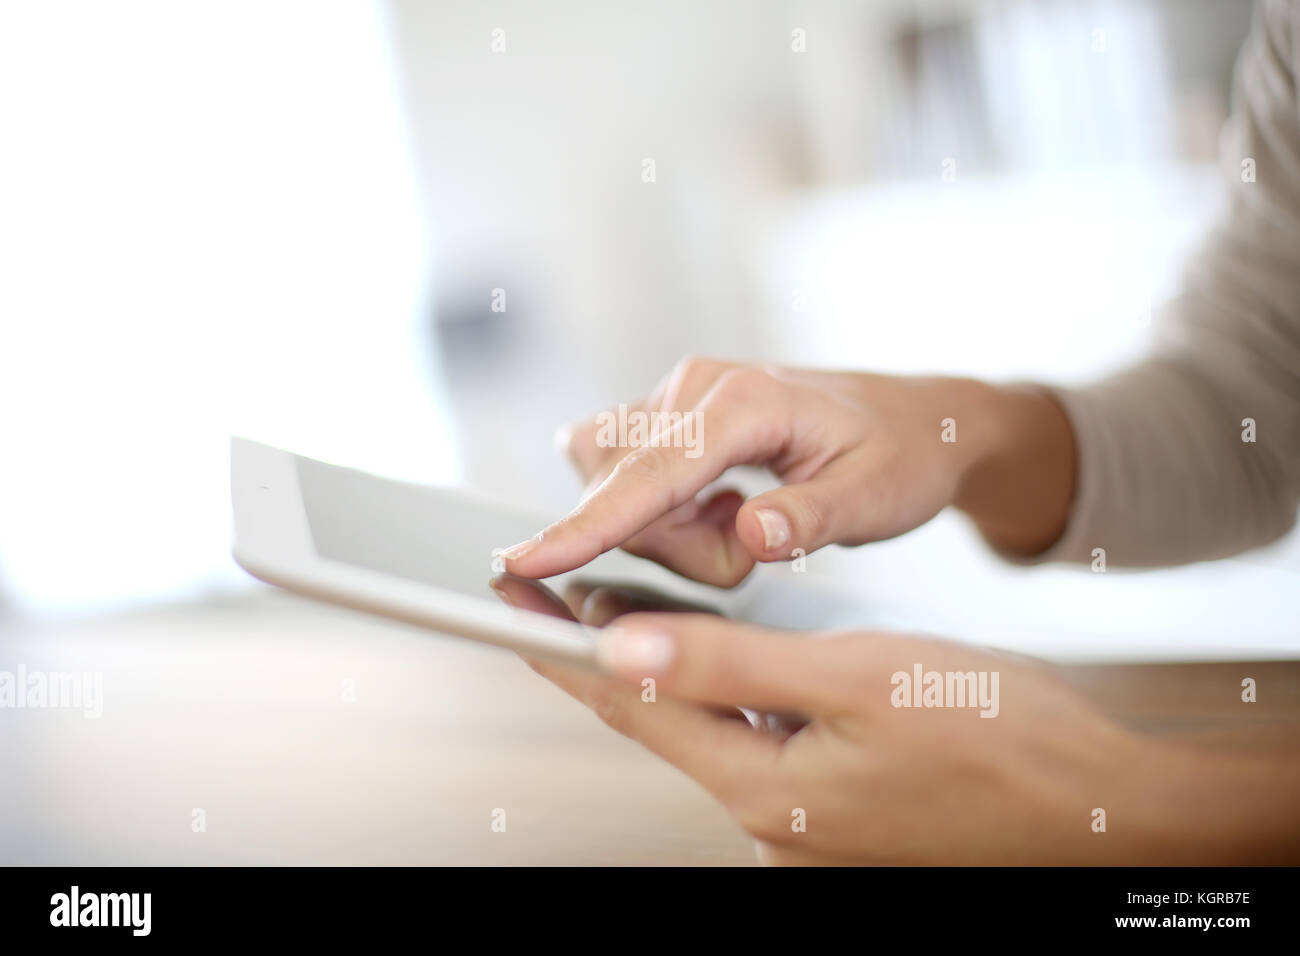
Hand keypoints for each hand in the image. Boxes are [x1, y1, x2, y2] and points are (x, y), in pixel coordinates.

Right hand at [500, 357, 1074, 585]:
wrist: (917, 422)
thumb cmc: (903, 455)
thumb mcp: (877, 498)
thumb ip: (810, 519)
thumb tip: (748, 536)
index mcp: (742, 401)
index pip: (649, 474)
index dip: (587, 524)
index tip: (525, 561)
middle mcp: (694, 388)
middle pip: (619, 489)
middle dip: (674, 544)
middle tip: (753, 545)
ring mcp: (675, 400)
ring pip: (616, 486)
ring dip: (670, 531)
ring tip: (746, 522)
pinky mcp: (668, 419)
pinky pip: (628, 479)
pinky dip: (667, 514)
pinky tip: (724, 508)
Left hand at [527, 615, 1299, 864]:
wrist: (1102, 807)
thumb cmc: (1000, 734)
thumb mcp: (857, 677)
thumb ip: (733, 665)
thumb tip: (624, 647)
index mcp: (767, 790)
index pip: (633, 708)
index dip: (563, 647)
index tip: (512, 598)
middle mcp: (774, 820)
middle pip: (662, 723)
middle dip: (604, 659)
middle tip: (554, 598)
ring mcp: (807, 824)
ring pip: (710, 733)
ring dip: (668, 675)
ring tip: (622, 614)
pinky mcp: (839, 814)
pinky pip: (760, 747)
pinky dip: (729, 699)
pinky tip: (722, 665)